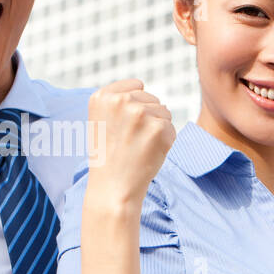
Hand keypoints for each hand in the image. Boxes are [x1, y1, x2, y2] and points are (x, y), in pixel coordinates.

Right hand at [85, 79, 174, 207]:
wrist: (112, 188)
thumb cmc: (108, 156)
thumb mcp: (102, 121)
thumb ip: (119, 100)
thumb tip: (148, 91)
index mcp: (102, 96)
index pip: (136, 85)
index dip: (134, 107)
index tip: (122, 126)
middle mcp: (120, 101)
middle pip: (152, 98)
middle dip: (146, 118)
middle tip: (130, 141)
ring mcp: (140, 113)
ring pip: (164, 112)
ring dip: (156, 129)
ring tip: (138, 147)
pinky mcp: (158, 128)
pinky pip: (171, 128)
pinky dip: (165, 142)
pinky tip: (148, 153)